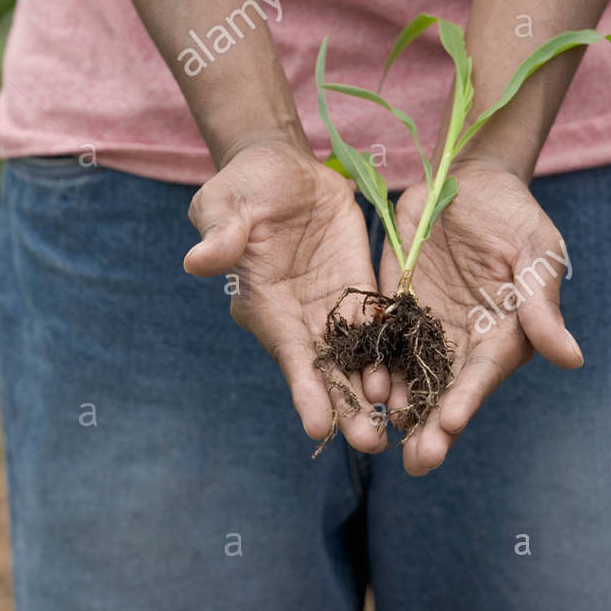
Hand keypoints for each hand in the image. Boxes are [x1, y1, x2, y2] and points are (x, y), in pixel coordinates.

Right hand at [184, 136, 386, 451]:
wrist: (281, 166)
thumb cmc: (245, 185)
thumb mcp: (227, 204)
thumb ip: (223, 235)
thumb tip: (198, 261)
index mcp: (263, 304)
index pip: (288, 353)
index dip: (304, 387)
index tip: (319, 425)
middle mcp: (297, 317)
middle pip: (325, 370)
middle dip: (347, 408)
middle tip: (372, 445)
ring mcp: (329, 306)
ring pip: (354, 358)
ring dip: (373, 391)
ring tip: (398, 427)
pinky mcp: (356, 287)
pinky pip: (377, 325)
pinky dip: (392, 352)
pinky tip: (412, 378)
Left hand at [379, 159, 582, 474]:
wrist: (474, 181)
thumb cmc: (517, 219)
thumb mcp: (537, 255)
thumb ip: (540, 306)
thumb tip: (570, 358)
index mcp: (503, 336)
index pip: (483, 375)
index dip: (467, 399)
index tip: (450, 422)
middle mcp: (463, 341)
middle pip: (444, 390)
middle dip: (430, 427)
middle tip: (415, 460)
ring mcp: (426, 325)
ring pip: (408, 373)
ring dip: (395, 403)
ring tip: (376, 429)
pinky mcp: (396, 304)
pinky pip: (380, 338)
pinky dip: (369, 360)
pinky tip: (357, 381)